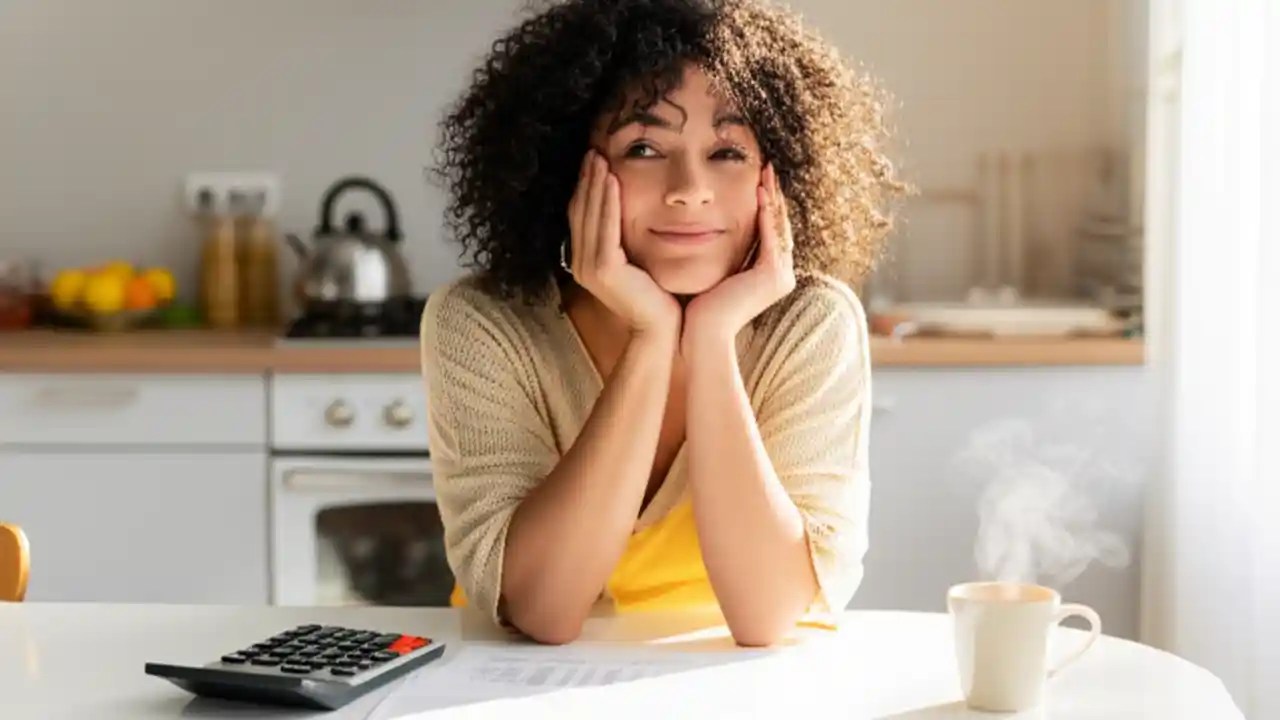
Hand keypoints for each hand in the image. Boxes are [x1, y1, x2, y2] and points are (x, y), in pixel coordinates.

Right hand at [567, 150, 680, 336]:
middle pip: (580, 210)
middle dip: (586, 178)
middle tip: (594, 149)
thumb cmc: (656, 296)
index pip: (581, 214)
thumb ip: (627, 238)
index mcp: (585, 259)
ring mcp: (588, 268)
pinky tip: (614, 179)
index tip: (595, 158)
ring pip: (589, 215)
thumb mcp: (637, 260)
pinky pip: (605, 228)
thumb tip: (633, 209)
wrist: (662, 329)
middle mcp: (579, 263)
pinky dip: (608, 202)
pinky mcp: (602, 270)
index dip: (585, 185)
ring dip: (594, 184)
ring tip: (601, 157)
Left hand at [683, 163, 795, 349]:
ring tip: (765, 172)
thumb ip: (721, 256)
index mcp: (770, 275)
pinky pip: (771, 235)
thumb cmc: (699, 309)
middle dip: (774, 194)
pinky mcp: (772, 274)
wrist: (700, 335)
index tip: (758, 180)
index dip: (766, 204)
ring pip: (779, 225)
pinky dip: (765, 213)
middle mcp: (781, 274)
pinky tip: (758, 192)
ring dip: (772, 197)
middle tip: (767, 167)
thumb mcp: (715, 273)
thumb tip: (708, 234)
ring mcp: (781, 275)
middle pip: (780, 224)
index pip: (771, 231)